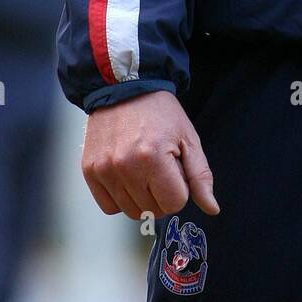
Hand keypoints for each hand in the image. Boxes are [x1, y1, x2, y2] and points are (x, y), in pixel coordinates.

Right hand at [81, 89, 219, 220]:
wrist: (124, 89)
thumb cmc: (161, 113)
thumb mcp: (189, 138)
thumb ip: (200, 176)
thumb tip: (212, 209)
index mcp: (153, 157)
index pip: (174, 203)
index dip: (180, 188)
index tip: (175, 168)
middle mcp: (125, 166)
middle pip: (153, 211)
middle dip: (162, 193)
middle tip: (160, 165)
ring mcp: (104, 170)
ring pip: (132, 212)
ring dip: (142, 197)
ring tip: (143, 168)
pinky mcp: (89, 171)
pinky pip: (109, 207)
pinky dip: (121, 198)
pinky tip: (127, 176)